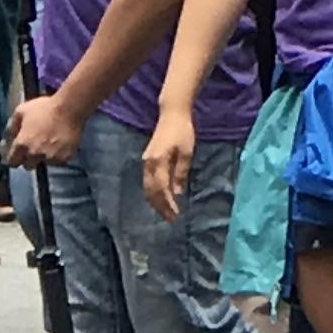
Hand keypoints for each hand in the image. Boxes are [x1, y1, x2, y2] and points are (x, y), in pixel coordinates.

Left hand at [8, 86, 83, 169]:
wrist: (69, 108)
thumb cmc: (45, 107)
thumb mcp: (22, 110)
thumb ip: (12, 126)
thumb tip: (8, 138)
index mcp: (22, 144)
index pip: (12, 162)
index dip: (15, 158)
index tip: (19, 154)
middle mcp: (34, 154)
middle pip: (28, 166)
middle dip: (29, 158)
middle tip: (35, 147)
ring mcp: (49, 158)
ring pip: (43, 164)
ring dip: (44, 157)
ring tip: (50, 145)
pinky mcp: (63, 158)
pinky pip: (57, 161)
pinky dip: (57, 156)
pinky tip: (60, 144)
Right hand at [142, 102, 196, 220]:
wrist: (172, 113)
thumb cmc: (183, 131)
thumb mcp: (186, 152)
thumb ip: (180, 173)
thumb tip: (177, 193)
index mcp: (158, 161)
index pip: (161, 189)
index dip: (167, 204)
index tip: (175, 215)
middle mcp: (148, 163)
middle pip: (151, 191)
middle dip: (160, 206)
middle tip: (170, 219)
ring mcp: (146, 161)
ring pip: (147, 187)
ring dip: (155, 201)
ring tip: (166, 212)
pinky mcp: (147, 160)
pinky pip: (147, 181)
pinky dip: (153, 192)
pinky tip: (161, 198)